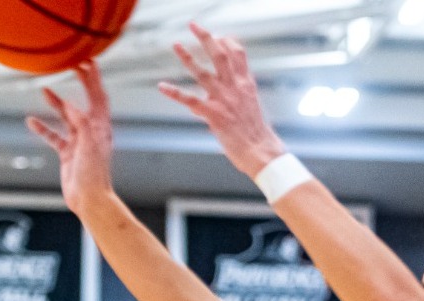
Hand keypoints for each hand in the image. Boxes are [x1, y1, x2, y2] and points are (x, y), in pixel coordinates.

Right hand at [27, 60, 115, 213]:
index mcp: (101, 128)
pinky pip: (54, 137)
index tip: (87, 62)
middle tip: (71, 66)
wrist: (89, 201)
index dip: (94, 79)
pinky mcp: (68, 154)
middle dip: (80, 84)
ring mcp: (79, 143)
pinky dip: (43, 129)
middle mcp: (92, 132)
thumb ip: (81, 123)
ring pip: (67, 118)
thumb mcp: (88, 145)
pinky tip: (31, 121)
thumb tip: (71, 105)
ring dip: (56, 104)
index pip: (99, 97)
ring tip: (44, 90)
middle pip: (85, 102)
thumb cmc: (93, 176)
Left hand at [158, 23, 287, 178]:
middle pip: (219, 55)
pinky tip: (162, 86)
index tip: (219, 35)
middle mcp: (234, 88)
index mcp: (246, 85)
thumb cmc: (257, 134)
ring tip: (176, 45)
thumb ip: (238, 95)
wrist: (261, 151)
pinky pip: (190, 100)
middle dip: (206, 38)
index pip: (238, 54)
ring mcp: (223, 100)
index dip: (227, 42)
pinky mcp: (213, 114)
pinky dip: (174, 92)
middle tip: (194, 26)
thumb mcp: (251, 107)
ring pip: (202, 73)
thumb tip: (224, 96)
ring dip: (187, 58)